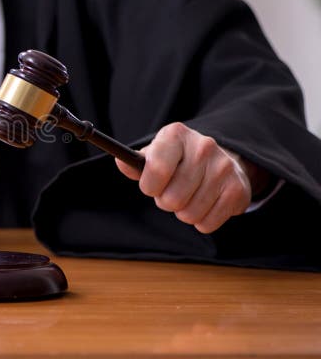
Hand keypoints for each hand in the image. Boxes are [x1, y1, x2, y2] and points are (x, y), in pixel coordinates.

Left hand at [115, 122, 256, 233]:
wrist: (220, 160)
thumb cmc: (177, 160)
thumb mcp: (155, 155)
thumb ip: (135, 163)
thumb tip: (121, 162)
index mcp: (176, 135)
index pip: (156, 168)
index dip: (149, 186)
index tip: (151, 187)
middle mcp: (203, 147)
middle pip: (172, 198)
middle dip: (166, 201)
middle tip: (171, 193)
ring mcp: (224, 168)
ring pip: (189, 214)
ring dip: (183, 213)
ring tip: (188, 198)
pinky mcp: (238, 189)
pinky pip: (207, 223)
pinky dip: (201, 221)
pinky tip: (204, 204)